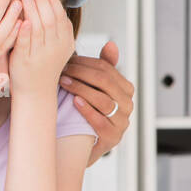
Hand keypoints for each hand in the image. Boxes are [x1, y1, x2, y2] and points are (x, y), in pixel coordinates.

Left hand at [7, 0, 75, 96]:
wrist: (36, 91)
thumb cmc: (44, 65)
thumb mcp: (58, 46)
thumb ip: (58, 27)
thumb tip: (53, 2)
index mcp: (65, 42)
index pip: (60, 15)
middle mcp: (55, 48)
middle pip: (50, 18)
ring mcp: (40, 55)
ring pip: (38, 28)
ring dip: (32, 9)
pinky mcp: (25, 61)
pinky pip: (25, 43)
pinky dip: (24, 31)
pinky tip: (21, 19)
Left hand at [59, 40, 134, 164]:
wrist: (80, 146)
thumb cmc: (88, 112)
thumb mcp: (95, 89)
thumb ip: (105, 67)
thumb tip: (111, 44)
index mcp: (125, 89)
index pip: (107, 69)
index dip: (86, 63)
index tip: (67, 60)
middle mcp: (128, 105)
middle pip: (106, 83)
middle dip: (82, 74)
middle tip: (62, 70)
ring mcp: (122, 123)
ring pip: (104, 101)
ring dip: (81, 89)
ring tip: (64, 83)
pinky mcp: (113, 138)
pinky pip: (101, 122)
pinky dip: (87, 111)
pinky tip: (74, 102)